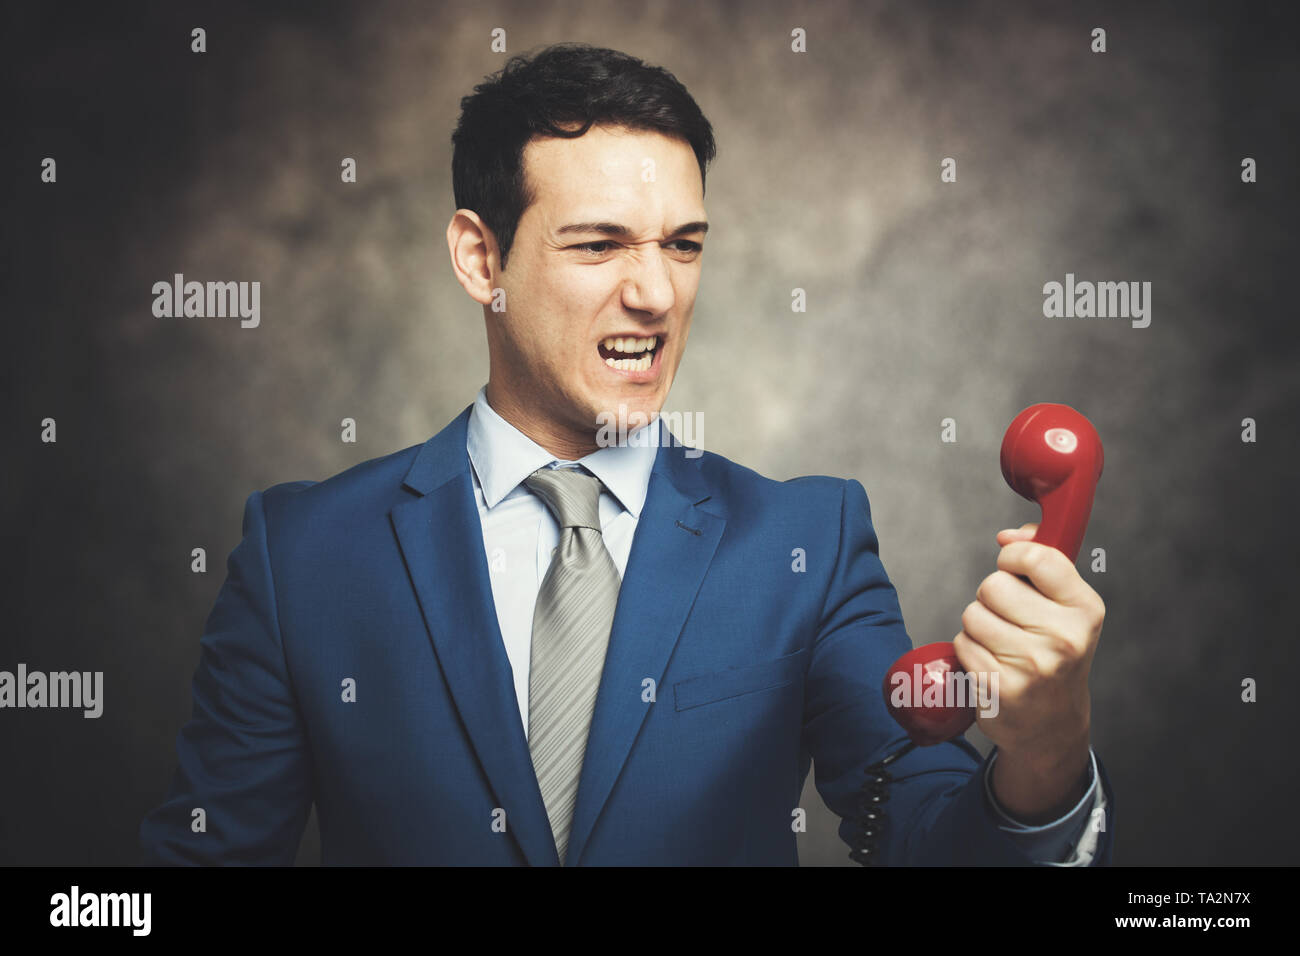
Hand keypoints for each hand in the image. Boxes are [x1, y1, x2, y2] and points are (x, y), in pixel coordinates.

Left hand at [952, 522, 1104, 822]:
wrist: (1052, 725)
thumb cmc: (1053, 654)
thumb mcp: (1064, 607)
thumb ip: (1041, 561)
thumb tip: (1008, 536)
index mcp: (1084, 610)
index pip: (1036, 558)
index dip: (1013, 558)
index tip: (1014, 569)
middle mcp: (1063, 638)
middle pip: (993, 585)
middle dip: (992, 598)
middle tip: (1011, 620)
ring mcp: (1031, 665)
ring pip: (972, 614)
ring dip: (978, 626)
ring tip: (1002, 644)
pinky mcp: (999, 687)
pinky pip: (962, 644)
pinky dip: (970, 650)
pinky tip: (993, 664)